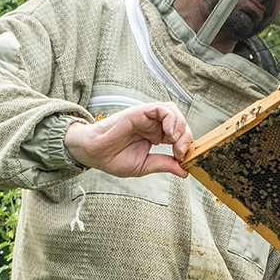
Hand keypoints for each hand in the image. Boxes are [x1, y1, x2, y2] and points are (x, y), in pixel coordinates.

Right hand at [64, 103, 192, 177]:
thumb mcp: (145, 165)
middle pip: (180, 122)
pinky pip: (162, 108)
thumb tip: (185, 171)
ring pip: (173, 111)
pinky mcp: (140, 112)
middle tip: (180, 152)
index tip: (182, 159)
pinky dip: (171, 118)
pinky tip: (169, 133)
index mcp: (155, 136)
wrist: (94, 153)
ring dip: (180, 126)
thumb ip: (165, 165)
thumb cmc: (114, 158)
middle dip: (186, 137)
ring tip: (174, 142)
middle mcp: (153, 125)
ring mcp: (147, 117)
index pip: (179, 134)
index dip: (185, 145)